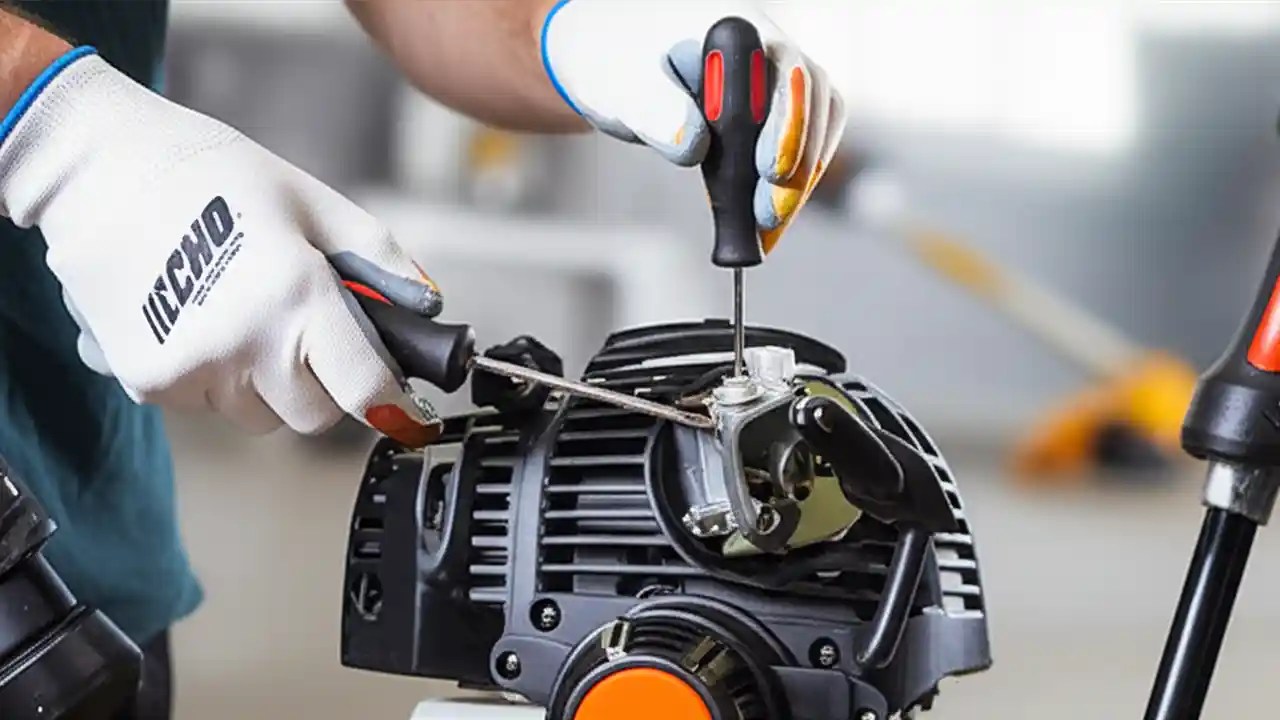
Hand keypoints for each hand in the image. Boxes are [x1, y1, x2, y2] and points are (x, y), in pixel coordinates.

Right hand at [0, 51, 443, 446]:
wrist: (94, 169)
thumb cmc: (208, 174)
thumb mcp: (312, 201)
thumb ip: (379, 261)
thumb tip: (426, 308)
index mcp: (296, 296)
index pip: (365, 390)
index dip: (393, 405)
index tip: (408, 413)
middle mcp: (246, 344)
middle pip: (314, 416)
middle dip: (323, 384)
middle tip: (305, 329)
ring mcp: (193, 370)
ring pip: (260, 415)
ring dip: (268, 383)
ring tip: (242, 312)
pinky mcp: (149, 384)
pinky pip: (209, 403)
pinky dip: (218, 376)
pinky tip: (198, 317)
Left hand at [540, 0, 844, 251]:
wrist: (610, 60)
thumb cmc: (614, 62)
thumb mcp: (620, 84)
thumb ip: (654, 109)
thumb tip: (694, 146)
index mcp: (732, 26)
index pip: (783, 66)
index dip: (787, 119)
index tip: (770, 169)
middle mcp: (765, 44)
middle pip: (812, 98)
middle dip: (798, 161)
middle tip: (768, 217)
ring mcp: (774, 75)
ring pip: (816, 122)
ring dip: (799, 179)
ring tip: (766, 229)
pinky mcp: (773, 108)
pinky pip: (800, 142)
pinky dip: (788, 183)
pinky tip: (765, 222)